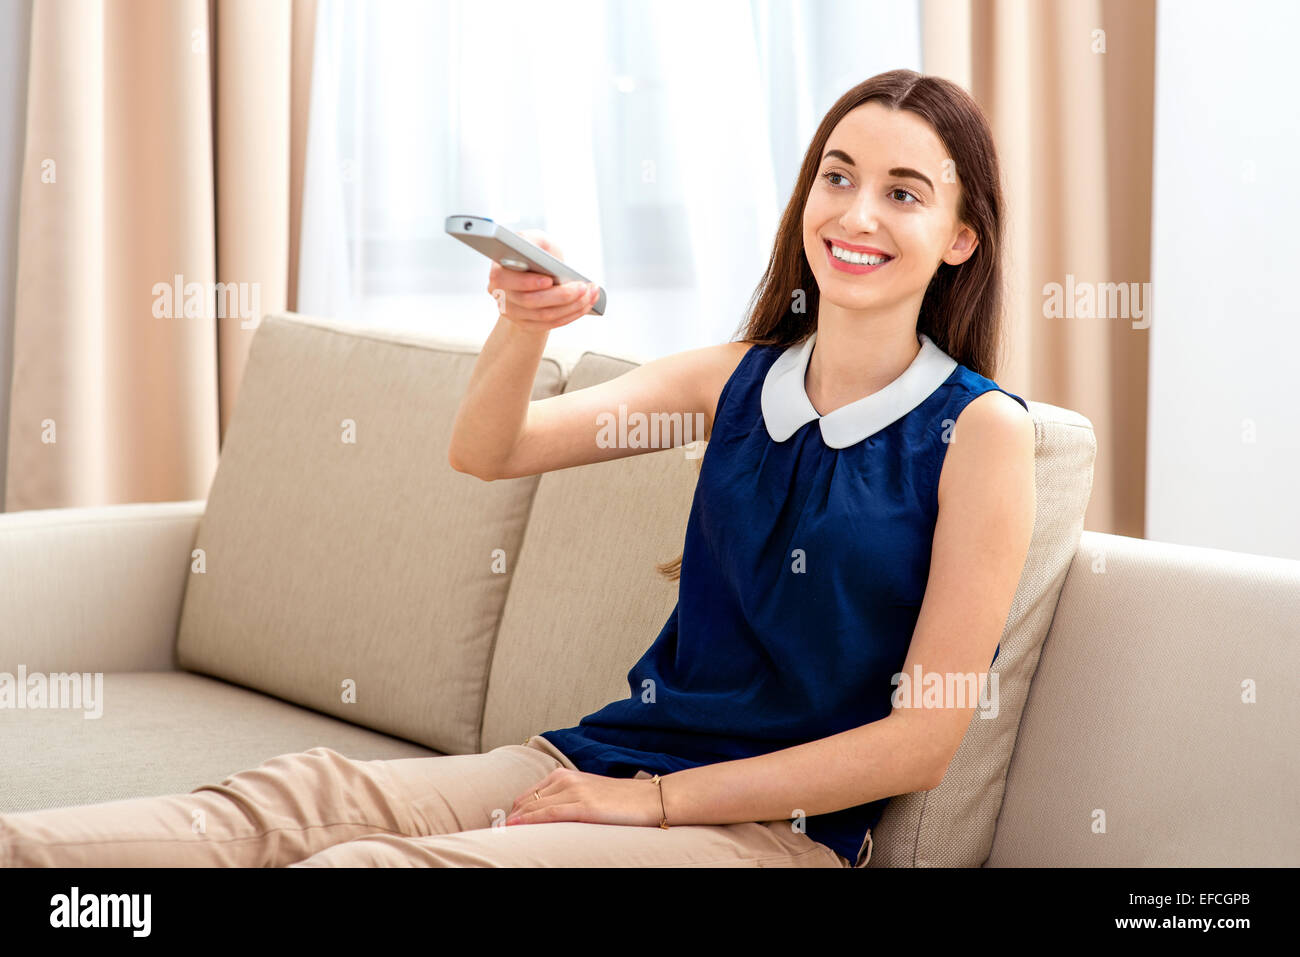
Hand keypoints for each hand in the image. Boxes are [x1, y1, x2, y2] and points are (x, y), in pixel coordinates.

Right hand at [486, 228, 599, 332]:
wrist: (536, 275)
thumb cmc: (536, 253)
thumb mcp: (535, 240)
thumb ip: (532, 240)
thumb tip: (532, 247)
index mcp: (498, 271)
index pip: (505, 280)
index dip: (527, 282)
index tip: (549, 280)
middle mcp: (501, 295)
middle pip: (530, 301)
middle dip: (560, 295)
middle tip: (583, 287)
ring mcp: (513, 313)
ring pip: (544, 315)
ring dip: (572, 306)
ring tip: (591, 293)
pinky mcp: (527, 324)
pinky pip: (551, 324)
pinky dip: (572, 314)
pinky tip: (587, 304)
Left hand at [505, 767, 661, 826]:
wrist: (648, 799)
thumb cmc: (620, 800)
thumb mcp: (588, 793)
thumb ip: (566, 799)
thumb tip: (544, 816)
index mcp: (565, 775)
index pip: (528, 795)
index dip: (515, 811)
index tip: (503, 826)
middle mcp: (566, 779)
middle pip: (527, 801)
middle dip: (512, 817)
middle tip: (498, 833)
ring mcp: (574, 792)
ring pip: (535, 807)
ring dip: (516, 821)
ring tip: (501, 834)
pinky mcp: (584, 806)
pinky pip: (549, 814)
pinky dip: (531, 821)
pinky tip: (517, 827)